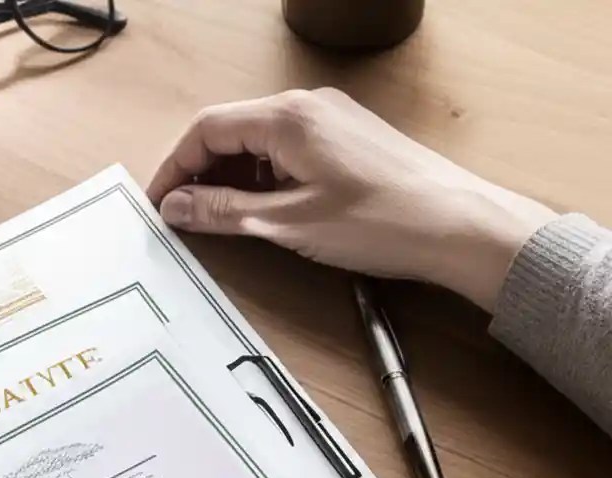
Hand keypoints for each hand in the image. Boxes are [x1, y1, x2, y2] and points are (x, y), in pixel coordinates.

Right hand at [147, 88, 557, 310]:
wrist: (462, 227)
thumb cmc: (383, 221)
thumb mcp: (287, 223)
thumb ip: (222, 211)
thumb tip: (176, 206)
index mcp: (287, 118)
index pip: (206, 129)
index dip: (174, 168)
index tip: (159, 204)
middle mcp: (306, 106)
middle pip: (230, 130)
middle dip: (200, 172)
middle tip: (184, 216)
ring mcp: (329, 119)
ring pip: (257, 140)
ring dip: (232, 177)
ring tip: (223, 220)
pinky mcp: (346, 138)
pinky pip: (287, 148)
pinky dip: (263, 176)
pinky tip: (265, 210)